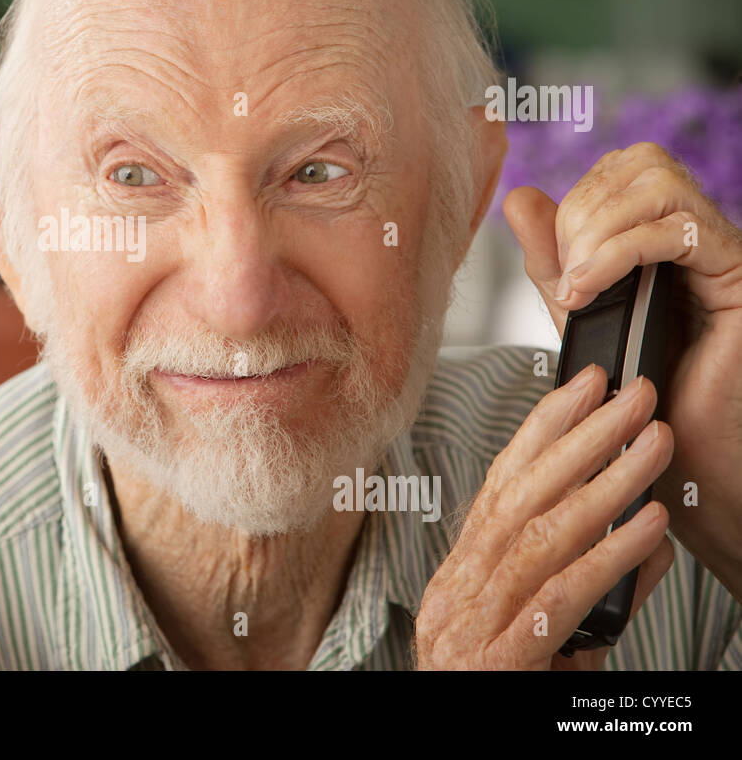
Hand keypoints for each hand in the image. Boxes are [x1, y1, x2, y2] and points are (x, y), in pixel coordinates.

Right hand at [414, 364, 674, 668]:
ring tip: (652, 447)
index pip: (499, 486)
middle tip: (632, 397)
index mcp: (462, 576)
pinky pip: (558, 600)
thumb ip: (588, 587)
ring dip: (603, 485)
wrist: (456, 742)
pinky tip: (647, 533)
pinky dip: (607, 560)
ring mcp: (473, 624)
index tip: (582, 385)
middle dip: (580, 439)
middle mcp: (459, 591)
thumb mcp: (540, 636)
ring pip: (538, 536)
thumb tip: (646, 539)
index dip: (542, 429)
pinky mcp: (499, 661)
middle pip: (519, 497)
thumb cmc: (497, 692)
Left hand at [505, 143, 741, 600]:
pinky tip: (586, 292)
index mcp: (662, 232)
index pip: (623, 166)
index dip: (577, 197)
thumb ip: (549, 257)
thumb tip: (520, 195)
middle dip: (583, 210)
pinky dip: (618, 252)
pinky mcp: (736, 278)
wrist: (676, 457)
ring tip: (576, 289)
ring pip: (660, 185)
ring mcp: (721, 252)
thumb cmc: (633, 390)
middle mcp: (698, 233)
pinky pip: (680, 231)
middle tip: (565, 275)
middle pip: (643, 162)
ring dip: (597, 231)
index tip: (556, 259)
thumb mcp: (576, 314)